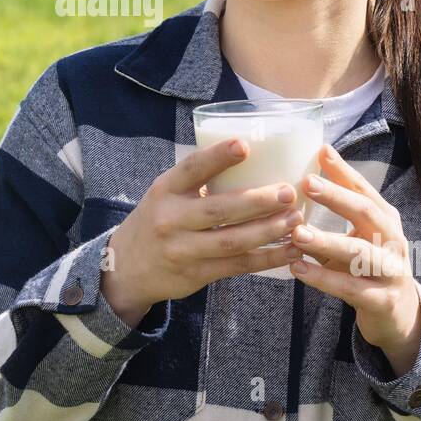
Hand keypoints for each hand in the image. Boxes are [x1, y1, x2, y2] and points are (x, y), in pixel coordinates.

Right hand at [103, 138, 305, 318]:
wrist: (126, 268)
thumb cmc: (157, 220)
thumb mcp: (165, 194)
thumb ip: (196, 181)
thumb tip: (252, 157)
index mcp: (165, 190)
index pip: (191, 169)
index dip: (217, 157)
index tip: (244, 145)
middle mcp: (171, 219)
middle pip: (219, 210)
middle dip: (258, 201)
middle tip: (288, 192)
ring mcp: (183, 250)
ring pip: (232, 241)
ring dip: (268, 231)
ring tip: (295, 219)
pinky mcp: (196, 274)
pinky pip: (237, 266)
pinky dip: (267, 258)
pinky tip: (289, 249)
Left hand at [288, 142, 420, 377]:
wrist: (398, 315)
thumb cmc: (368, 267)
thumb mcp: (356, 237)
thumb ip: (332, 215)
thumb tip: (295, 184)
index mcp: (387, 220)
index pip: (365, 190)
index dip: (344, 171)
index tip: (321, 152)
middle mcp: (394, 241)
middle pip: (367, 213)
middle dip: (336, 197)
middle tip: (306, 183)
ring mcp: (391, 272)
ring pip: (359, 254)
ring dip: (327, 242)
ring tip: (297, 233)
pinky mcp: (381, 300)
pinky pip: (350, 288)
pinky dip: (323, 278)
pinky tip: (297, 268)